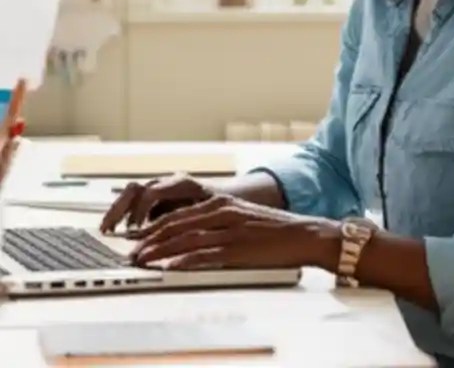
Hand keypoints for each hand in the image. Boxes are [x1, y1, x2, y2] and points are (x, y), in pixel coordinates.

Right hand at [100, 173, 217, 234]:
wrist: (231, 197)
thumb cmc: (224, 207)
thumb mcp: (212, 214)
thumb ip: (192, 222)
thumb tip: (173, 237)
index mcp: (183, 184)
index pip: (153, 192)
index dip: (141, 211)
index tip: (136, 230)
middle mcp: (168, 182)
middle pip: (136, 189)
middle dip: (119, 209)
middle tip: (108, 230)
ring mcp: (161, 186)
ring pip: (131, 193)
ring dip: (118, 211)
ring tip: (108, 230)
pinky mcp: (156, 195)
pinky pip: (134, 201)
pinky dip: (124, 214)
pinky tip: (117, 230)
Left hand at [127, 194, 341, 270]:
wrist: (304, 234)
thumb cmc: (276, 229)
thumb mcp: (243, 217)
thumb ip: (218, 222)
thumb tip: (190, 238)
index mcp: (222, 203)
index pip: (178, 214)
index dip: (153, 227)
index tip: (137, 238)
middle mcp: (223, 213)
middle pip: (176, 225)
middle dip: (150, 239)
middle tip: (132, 252)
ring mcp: (230, 231)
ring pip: (186, 239)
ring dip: (160, 251)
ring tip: (142, 260)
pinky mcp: (238, 248)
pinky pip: (205, 254)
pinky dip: (185, 261)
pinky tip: (170, 267)